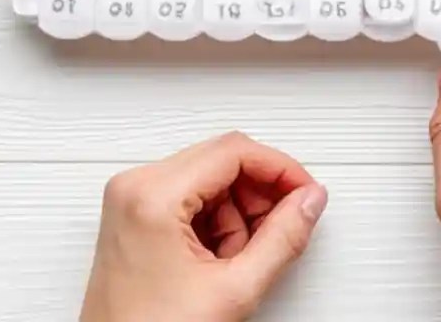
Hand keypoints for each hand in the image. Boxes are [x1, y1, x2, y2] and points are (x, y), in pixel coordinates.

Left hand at [80, 132, 328, 321]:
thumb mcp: (234, 289)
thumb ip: (282, 238)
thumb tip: (308, 201)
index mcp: (152, 195)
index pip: (233, 151)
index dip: (280, 169)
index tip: (306, 192)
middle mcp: (135, 188)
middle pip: (222, 160)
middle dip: (260, 194)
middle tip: (284, 226)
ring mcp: (131, 201)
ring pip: (210, 181)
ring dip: (239, 215)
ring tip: (240, 260)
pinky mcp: (135, 218)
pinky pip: (192, 200)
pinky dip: (217, 224)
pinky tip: (221, 260)